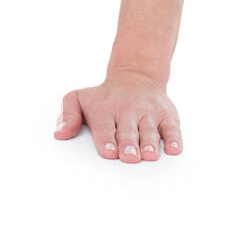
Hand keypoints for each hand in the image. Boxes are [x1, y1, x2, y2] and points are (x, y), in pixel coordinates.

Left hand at [53, 68, 181, 162]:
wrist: (135, 77)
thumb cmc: (103, 97)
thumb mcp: (78, 98)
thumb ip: (67, 115)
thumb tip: (59, 133)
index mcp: (104, 110)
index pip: (105, 127)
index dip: (107, 140)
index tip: (109, 152)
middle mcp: (128, 111)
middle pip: (128, 131)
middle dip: (129, 145)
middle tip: (129, 157)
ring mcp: (149, 113)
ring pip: (150, 131)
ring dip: (150, 143)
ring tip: (149, 155)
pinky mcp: (167, 116)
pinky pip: (172, 128)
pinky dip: (174, 138)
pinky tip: (173, 149)